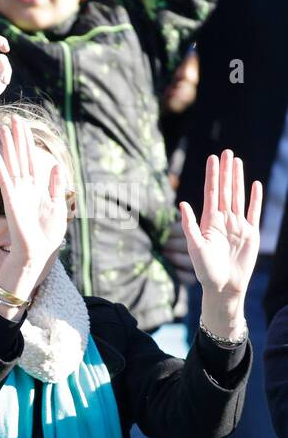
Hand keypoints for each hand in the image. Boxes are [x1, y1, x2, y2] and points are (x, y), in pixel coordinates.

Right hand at [0, 115, 68, 276]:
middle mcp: (25, 185)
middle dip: (17, 137)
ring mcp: (17, 192)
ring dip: (8, 146)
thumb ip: (56, 185)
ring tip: (3, 129)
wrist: (37, 251)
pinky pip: (5, 180)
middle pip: (20, 155)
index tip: (23, 126)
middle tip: (12, 118)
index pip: (31, 158)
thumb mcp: (58, 205)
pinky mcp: (11, 200)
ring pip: (12, 163)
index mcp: (37, 186)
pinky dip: (1, 167)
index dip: (28, 141)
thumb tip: (56, 165)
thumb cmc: (47, 233)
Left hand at [180, 150, 260, 338]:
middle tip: (227, 152)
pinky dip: (255, 198)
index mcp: (208, 222)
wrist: (224, 286)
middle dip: (226, 172)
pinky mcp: (251, 233)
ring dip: (238, 180)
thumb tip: (182, 204)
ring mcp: (238, 225)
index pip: (211, 193)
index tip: (212, 159)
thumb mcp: (194, 246)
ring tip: (237, 162)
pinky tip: (255, 184)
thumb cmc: (205, 270)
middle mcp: (223, 220)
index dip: (212, 176)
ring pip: (238, 197)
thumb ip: (189, 225)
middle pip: (225, 190)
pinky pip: (254, 212)